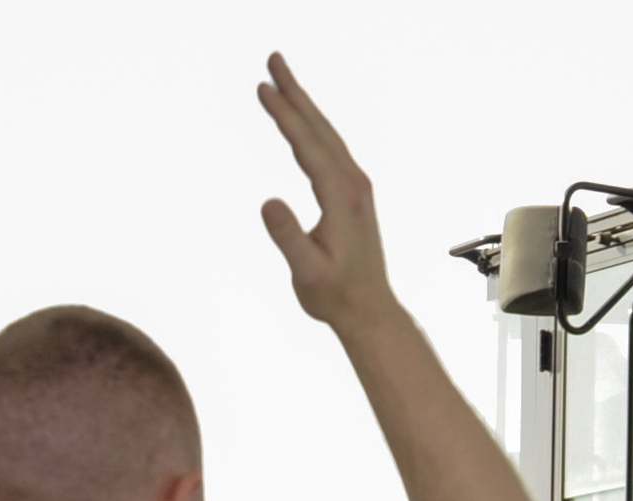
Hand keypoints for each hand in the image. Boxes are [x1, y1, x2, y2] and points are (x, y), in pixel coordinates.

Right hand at [257, 54, 391, 330]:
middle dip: (295, 92)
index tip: (263, 88)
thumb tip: (268, 203)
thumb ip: (289, 238)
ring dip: (303, 105)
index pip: (308, 145)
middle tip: (273, 59)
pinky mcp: (354, 194)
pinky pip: (330, 148)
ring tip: (281, 80)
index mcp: (341, 197)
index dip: (285, 115)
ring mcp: (356, 187)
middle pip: (320, 128)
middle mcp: (353, 185)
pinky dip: (312, 127)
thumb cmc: (336, 295)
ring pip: (326, 135)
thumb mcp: (307, 272)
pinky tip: (302, 121)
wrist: (369, 310)